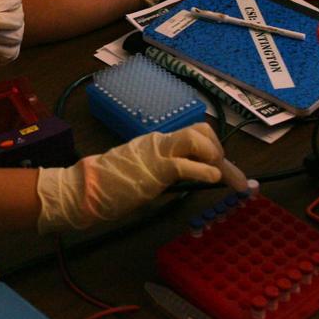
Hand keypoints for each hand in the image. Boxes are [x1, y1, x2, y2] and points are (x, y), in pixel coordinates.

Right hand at [35, 123, 246, 231]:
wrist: (84, 188)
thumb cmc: (110, 186)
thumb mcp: (144, 176)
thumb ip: (166, 173)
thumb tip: (190, 180)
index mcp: (158, 143)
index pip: (195, 136)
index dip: (217, 153)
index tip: (234, 176)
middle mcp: (160, 141)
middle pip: (201, 130)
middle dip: (220, 152)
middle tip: (227, 176)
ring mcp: (157, 152)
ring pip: (197, 138)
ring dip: (215, 156)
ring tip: (219, 175)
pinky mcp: (155, 168)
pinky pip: (185, 164)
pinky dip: (204, 170)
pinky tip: (213, 179)